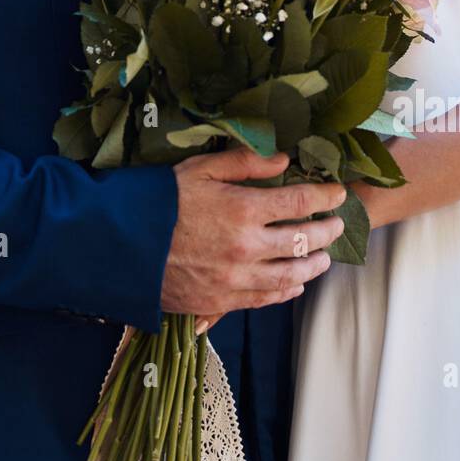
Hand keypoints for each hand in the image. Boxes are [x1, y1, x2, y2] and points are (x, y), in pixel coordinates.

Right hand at [160, 148, 346, 317]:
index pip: (300, 201)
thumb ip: (244, 163)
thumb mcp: (199, 168)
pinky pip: (265, 299)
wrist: (120, 246)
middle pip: (303, 241)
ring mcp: (236, 278)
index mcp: (243, 209)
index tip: (339, 194)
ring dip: (313, 266)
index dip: (325, 197)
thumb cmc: (159, 200)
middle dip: (327, 232)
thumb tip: (283, 159)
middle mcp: (247, 247)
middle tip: (337, 226)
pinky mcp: (221, 301)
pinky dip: (285, 292)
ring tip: (324, 258)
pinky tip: (294, 285)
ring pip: (290, 275)